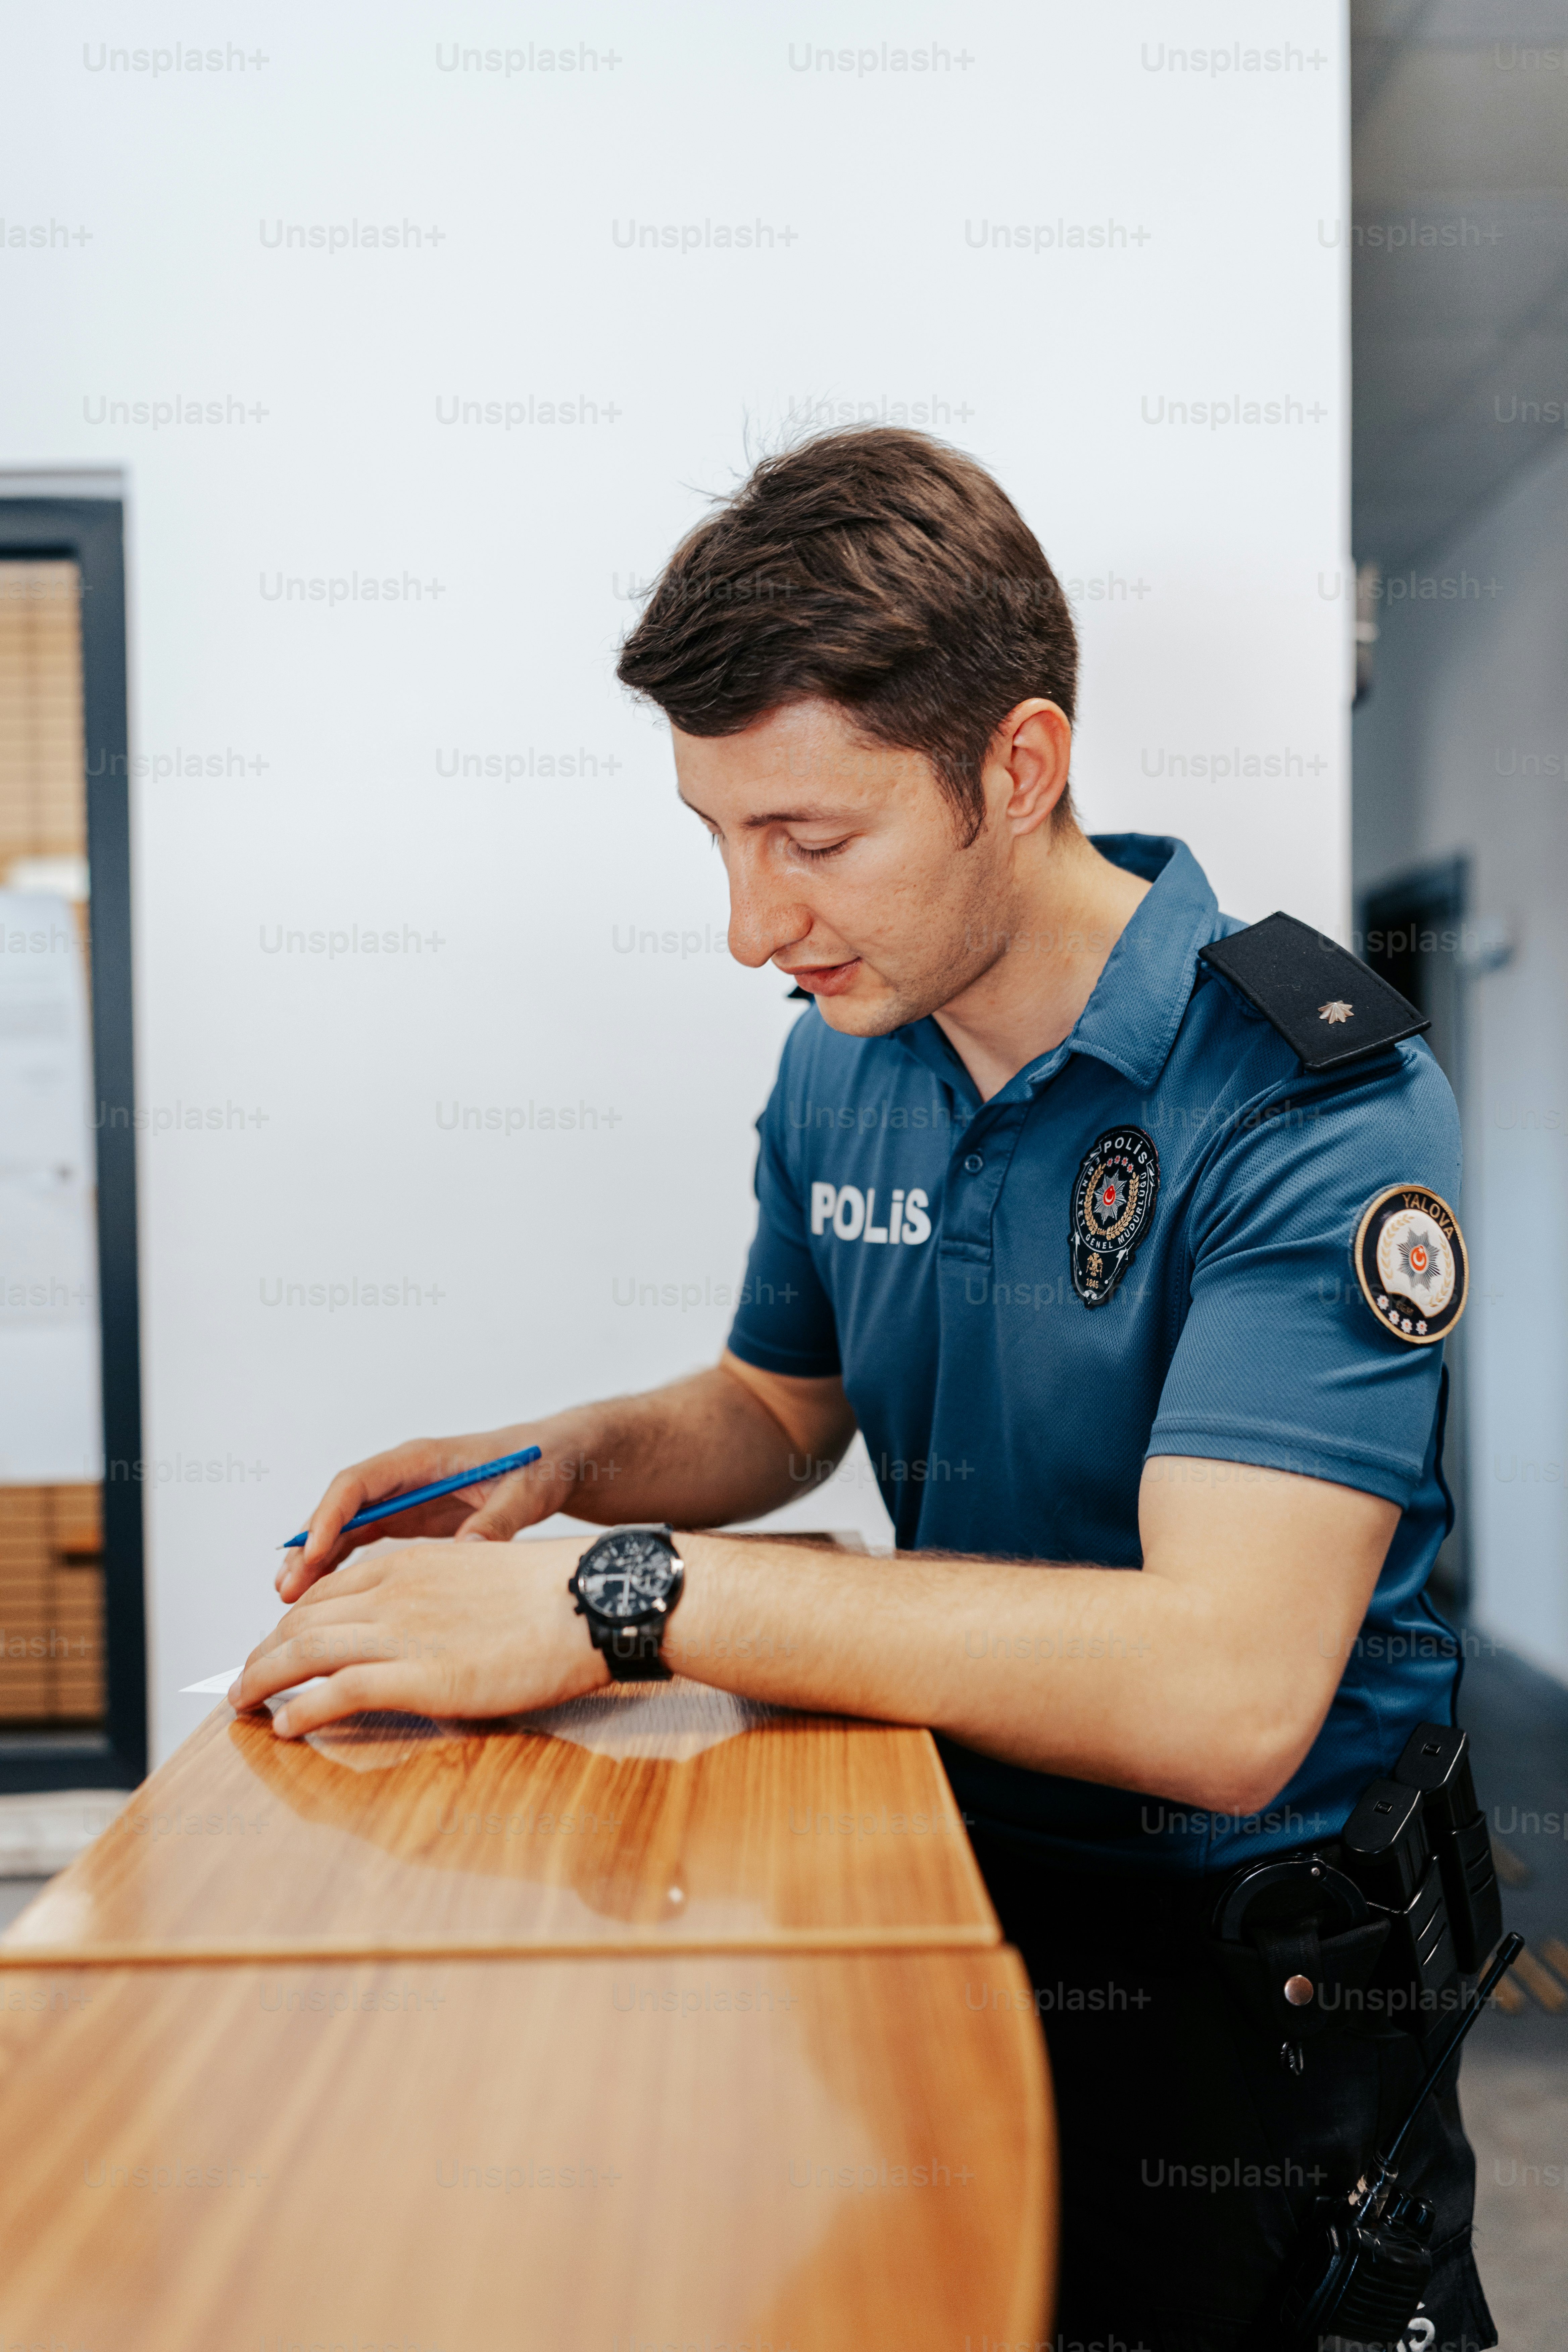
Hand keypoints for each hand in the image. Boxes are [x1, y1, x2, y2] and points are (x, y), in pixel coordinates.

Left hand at [240, 1538, 608, 1737]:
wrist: (590, 1601)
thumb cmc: (553, 1597)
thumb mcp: (481, 1579)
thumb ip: (442, 1598)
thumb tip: (433, 1628)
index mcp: (410, 1565)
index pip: (327, 1591)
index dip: (292, 1620)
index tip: (278, 1644)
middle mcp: (393, 1593)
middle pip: (303, 1620)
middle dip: (264, 1651)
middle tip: (245, 1680)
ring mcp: (401, 1635)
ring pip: (302, 1654)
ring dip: (262, 1681)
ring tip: (243, 1704)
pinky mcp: (415, 1678)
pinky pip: (333, 1693)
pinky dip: (299, 1710)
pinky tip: (284, 1727)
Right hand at [276, 1430, 570, 1601]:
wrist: (558, 1459)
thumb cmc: (541, 1463)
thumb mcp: (525, 1490)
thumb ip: (498, 1519)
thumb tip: (470, 1550)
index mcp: (423, 1460)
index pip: (360, 1482)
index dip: (331, 1516)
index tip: (312, 1552)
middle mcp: (404, 1476)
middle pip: (341, 1507)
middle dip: (310, 1543)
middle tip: (286, 1586)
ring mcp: (403, 1498)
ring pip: (346, 1527)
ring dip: (316, 1559)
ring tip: (289, 1597)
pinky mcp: (409, 1519)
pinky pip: (362, 1541)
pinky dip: (339, 1564)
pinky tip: (321, 1596)